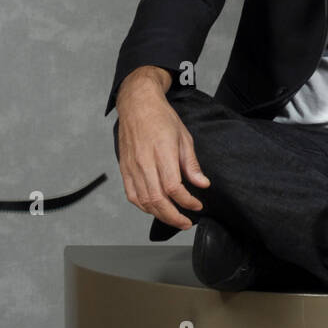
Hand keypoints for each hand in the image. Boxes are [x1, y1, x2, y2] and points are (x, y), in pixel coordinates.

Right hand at [115, 73, 210, 230]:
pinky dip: (144, 207)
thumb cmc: (161, 117)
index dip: (187, 202)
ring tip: (174, 218)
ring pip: (144, 202)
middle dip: (174, 217)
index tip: (198, 206)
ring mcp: (132, 167)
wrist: (137, 104)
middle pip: (158, 200)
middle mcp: (145, 162)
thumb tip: (203, 184)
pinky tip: (155, 209)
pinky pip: (132, 196)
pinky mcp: (124, 169)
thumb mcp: (184, 136)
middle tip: (187, 223)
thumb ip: (191, 164)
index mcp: (162, 151)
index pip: (174, 187)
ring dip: (160, 215)